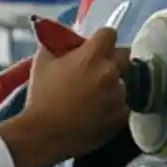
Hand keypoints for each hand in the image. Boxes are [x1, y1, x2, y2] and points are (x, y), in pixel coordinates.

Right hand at [0, 27, 131, 166]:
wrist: (44, 134)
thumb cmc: (41, 96)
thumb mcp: (42, 61)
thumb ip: (56, 42)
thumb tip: (63, 33)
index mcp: (92, 55)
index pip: (110, 33)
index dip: (102, 39)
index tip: (95, 46)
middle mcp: (110, 72)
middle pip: (125, 55)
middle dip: (114, 59)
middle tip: (98, 70)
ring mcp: (118, 95)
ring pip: (125, 81)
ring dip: (114, 84)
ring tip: (96, 96)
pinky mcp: (122, 116)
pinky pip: (125, 104)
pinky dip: (115, 106)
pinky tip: (99, 111)